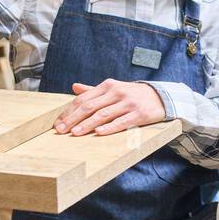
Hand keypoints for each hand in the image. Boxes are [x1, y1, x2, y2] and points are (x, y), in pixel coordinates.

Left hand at [52, 79, 166, 135]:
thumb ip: (93, 90)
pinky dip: (109, 128)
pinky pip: (122, 122)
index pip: (84, 99)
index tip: (58, 122)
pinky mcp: (140, 114)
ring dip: (87, 124)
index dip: (69, 111)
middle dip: (73, 119)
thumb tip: (74, 87)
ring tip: (75, 133)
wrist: (161, 96)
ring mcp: (129, 103)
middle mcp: (117, 92)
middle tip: (61, 130)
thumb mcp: (113, 89)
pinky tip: (98, 133)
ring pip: (103, 115)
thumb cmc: (132, 95)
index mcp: (108, 86)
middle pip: (90, 107)